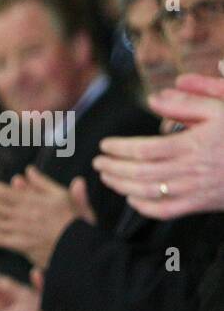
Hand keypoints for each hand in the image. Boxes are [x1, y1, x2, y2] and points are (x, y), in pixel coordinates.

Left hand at [0, 167, 95, 267]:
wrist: (80, 245)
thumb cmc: (75, 220)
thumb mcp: (64, 196)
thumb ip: (44, 184)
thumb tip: (28, 170)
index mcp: (35, 201)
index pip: (7, 193)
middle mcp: (26, 213)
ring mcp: (23, 229)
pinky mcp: (23, 245)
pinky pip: (2, 240)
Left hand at [95, 73, 223, 218]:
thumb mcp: (221, 108)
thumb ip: (188, 102)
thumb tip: (154, 99)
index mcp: (193, 144)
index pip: (144, 149)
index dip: (119, 148)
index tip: (104, 145)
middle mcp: (190, 169)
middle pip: (140, 172)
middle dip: (114, 167)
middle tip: (98, 162)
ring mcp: (194, 190)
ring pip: (147, 192)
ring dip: (122, 185)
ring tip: (107, 176)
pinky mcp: (200, 204)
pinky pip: (165, 211)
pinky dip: (144, 206)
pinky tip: (132, 198)